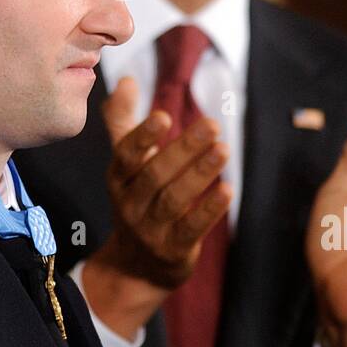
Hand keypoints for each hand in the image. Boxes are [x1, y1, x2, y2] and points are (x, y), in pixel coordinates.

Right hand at [80, 77, 232, 339]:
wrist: (136, 265)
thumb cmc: (137, 198)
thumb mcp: (125, 163)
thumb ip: (123, 121)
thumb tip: (127, 81)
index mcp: (118, 177)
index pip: (126, 154)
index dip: (143, 136)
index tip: (165, 116)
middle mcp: (128, 203)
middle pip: (154, 174)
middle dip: (184, 149)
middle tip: (212, 124)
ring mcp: (149, 230)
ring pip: (173, 200)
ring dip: (199, 174)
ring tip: (224, 149)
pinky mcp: (172, 251)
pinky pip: (190, 229)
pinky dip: (209, 210)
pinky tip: (228, 190)